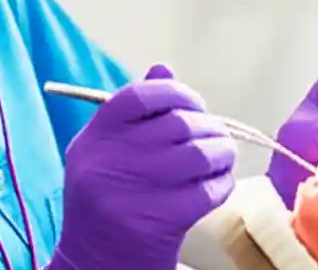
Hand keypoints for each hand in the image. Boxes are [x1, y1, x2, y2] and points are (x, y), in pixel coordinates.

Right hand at [50, 65, 237, 269]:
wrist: (95, 267)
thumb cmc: (108, 205)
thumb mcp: (108, 155)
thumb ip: (135, 114)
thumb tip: (163, 68)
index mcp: (93, 139)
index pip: (138, 96)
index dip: (175, 92)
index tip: (194, 104)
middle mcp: (105, 163)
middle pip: (176, 124)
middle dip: (209, 127)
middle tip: (219, 136)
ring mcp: (129, 194)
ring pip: (197, 154)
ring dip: (222, 153)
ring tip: (224, 157)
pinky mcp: (155, 223)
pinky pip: (206, 191)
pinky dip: (221, 185)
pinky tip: (218, 185)